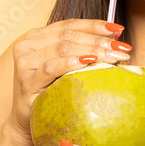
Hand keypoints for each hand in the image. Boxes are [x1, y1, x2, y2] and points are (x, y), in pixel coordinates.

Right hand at [6, 19, 129, 142]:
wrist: (28, 120)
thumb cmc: (49, 91)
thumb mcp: (64, 65)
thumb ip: (81, 49)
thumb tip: (114, 37)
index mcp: (36, 36)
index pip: (69, 25)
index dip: (94, 25)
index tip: (117, 29)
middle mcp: (27, 45)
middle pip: (68, 36)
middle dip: (97, 41)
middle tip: (120, 49)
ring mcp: (24, 63)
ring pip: (61, 48)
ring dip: (90, 51)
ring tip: (111, 56)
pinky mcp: (26, 82)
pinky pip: (51, 67)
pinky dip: (70, 63)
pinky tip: (88, 62)